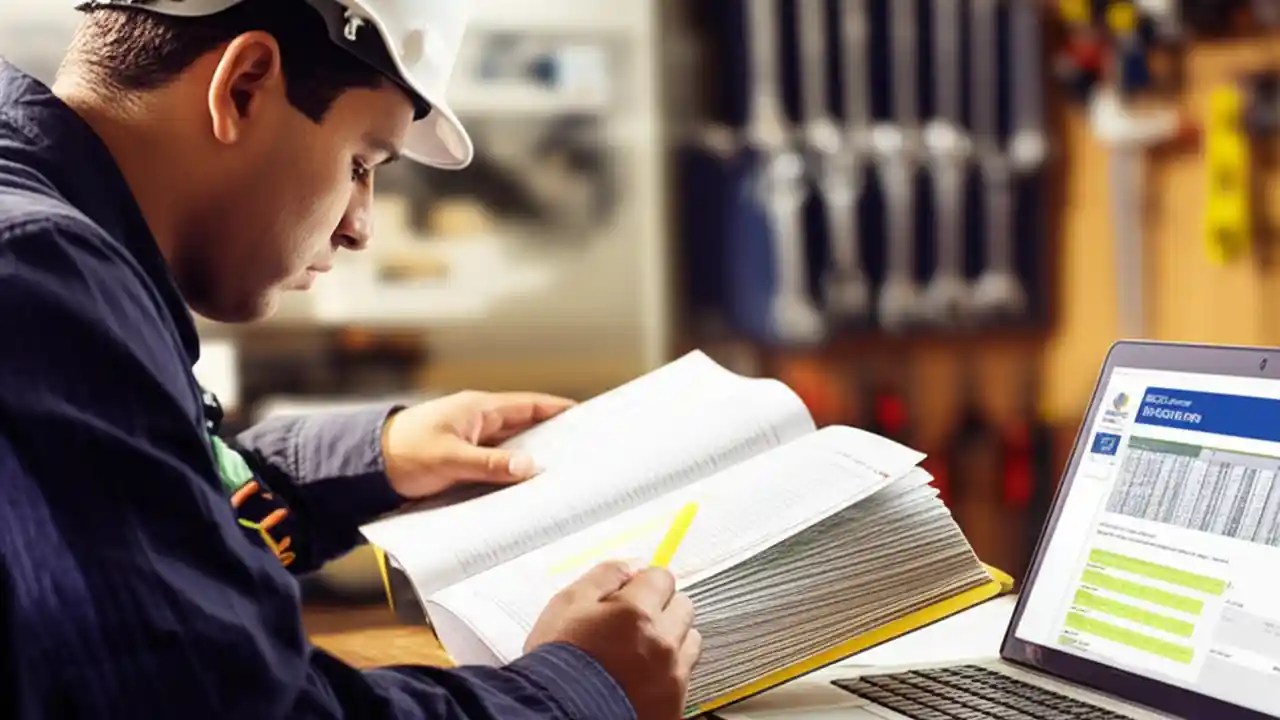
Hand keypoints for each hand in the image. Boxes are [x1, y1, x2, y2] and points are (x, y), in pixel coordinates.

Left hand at [381, 391, 573, 498]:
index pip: (529, 406)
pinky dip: (511, 473)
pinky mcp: (461, 461)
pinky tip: (525, 489)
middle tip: (581, 453)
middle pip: (525, 428)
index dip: (558, 410)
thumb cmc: (403, 452)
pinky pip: (496, 465)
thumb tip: (530, 466)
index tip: (585, 417)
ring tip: (561, 475)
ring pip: (511, 449)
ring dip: (531, 459)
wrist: (364, 466)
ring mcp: (470, 441)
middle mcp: (478, 422)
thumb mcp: (450, 459)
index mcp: (478, 409)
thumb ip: (491, 463)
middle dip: (552, 438)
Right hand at [525, 562, 701, 719]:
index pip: (662, 577)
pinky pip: (685, 676)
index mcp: (637, 612)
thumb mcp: (567, 605)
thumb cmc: (556, 665)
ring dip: (671, 640)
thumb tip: (633, 565)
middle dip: (662, 608)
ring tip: (639, 653)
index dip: (644, 583)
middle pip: (683, 606)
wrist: (555, 717)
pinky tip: (642, 678)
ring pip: (689, 641)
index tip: (632, 593)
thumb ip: (605, 576)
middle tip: (634, 623)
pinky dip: (669, 672)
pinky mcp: (674, 704)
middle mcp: (662, 642)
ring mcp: (672, 676)